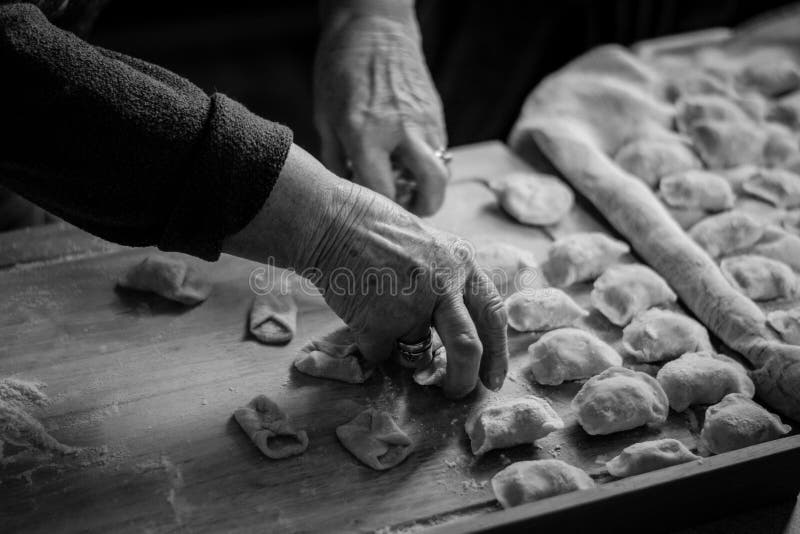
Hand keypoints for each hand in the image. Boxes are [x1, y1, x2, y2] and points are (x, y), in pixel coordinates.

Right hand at [224, 145, 507, 397]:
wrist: (329, 220)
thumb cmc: (374, 229)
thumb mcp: (429, 245)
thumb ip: (448, 280)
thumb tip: (456, 328)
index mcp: (461, 263)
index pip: (492, 314)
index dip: (498, 352)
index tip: (493, 379)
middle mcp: (444, 285)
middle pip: (469, 348)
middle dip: (464, 380)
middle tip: (455, 392)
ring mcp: (411, 306)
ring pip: (418, 357)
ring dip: (404, 355)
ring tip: (383, 323)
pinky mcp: (379, 325)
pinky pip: (381, 354)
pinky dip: (371, 343)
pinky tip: (360, 311)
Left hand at [314, 6, 447, 215]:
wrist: (374, 25)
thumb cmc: (340, 68)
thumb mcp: (324, 115)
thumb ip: (335, 159)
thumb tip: (347, 190)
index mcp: (366, 132)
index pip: (382, 190)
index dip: (379, 206)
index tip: (372, 208)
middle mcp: (402, 130)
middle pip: (433, 186)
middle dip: (424, 206)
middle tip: (408, 205)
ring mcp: (425, 121)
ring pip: (443, 169)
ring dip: (428, 185)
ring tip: (407, 182)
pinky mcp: (436, 113)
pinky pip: (440, 150)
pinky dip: (428, 162)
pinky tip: (408, 157)